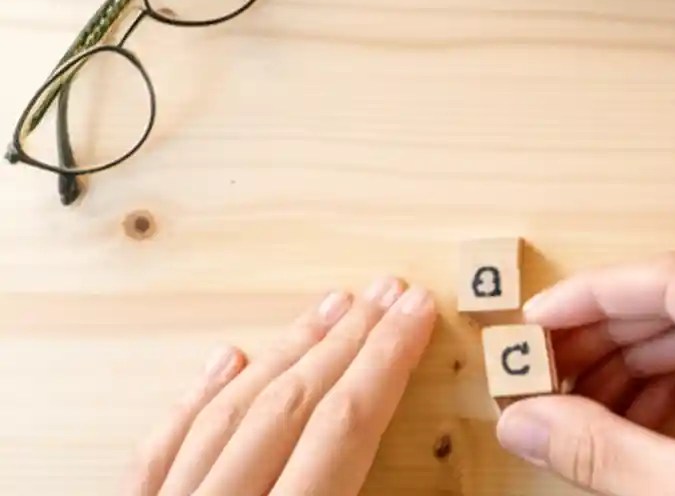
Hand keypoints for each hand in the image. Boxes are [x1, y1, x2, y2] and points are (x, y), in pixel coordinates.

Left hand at [126, 277, 436, 495]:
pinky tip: (227, 360)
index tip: (418, 312)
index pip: (345, 426)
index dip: (387, 361)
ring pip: (228, 413)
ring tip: (330, 308)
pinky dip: (197, 400)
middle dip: (348, 342)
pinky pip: (159, 450)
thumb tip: (421, 448)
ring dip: (286, 354)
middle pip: (291, 405)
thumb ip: (368, 489)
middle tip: (388, 292)